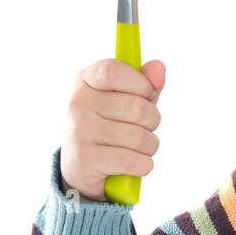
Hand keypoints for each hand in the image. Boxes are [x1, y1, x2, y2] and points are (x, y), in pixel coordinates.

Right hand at [60, 59, 165, 201]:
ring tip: (137, 148)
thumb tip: (158, 67)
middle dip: (153, 121)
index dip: (140, 83)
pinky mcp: (85, 159)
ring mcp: (79, 131)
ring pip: (139, 137)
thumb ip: (144, 83)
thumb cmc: (110, 125)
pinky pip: (133, 161)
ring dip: (150, 146)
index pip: (114, 70)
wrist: (81, 167)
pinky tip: (134, 164)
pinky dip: (143, 165)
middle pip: (137, 108)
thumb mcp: (125, 99)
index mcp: (84, 81)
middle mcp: (77, 103)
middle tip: (143, 127)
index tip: (146, 94)